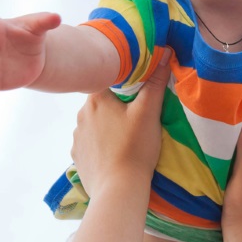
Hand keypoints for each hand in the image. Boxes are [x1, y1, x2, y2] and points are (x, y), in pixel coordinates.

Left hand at [70, 52, 172, 198]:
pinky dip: (100, 143)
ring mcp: (77, 137)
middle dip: (116, 104)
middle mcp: (81, 115)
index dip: (122, 81)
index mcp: (96, 99)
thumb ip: (155, 82)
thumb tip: (165, 53)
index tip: (136, 88)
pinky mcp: (78, 157)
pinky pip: (89, 142)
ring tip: (126, 135)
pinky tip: (114, 151)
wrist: (118, 189)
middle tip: (135, 113)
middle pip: (100, 101)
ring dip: (107, 124)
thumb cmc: (135, 147)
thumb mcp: (149, 112)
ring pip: (94, 122)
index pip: (106, 79)